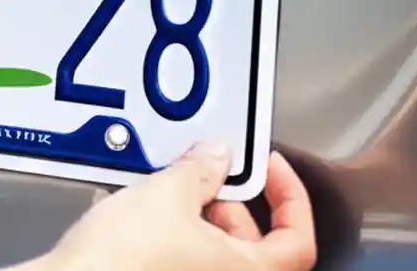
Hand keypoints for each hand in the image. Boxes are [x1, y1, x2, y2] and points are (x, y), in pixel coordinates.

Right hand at [16, 145, 316, 270]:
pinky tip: (148, 214)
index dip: (290, 197)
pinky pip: (185, 264)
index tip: (267, 168)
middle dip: (232, 203)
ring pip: (216, 256)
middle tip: (209, 171)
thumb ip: (202, 170)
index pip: (296, 241)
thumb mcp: (168, 193)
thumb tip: (216, 157)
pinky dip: (177, 238)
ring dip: (201, 219)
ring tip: (171, 187)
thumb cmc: (120, 259)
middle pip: (255, 248)